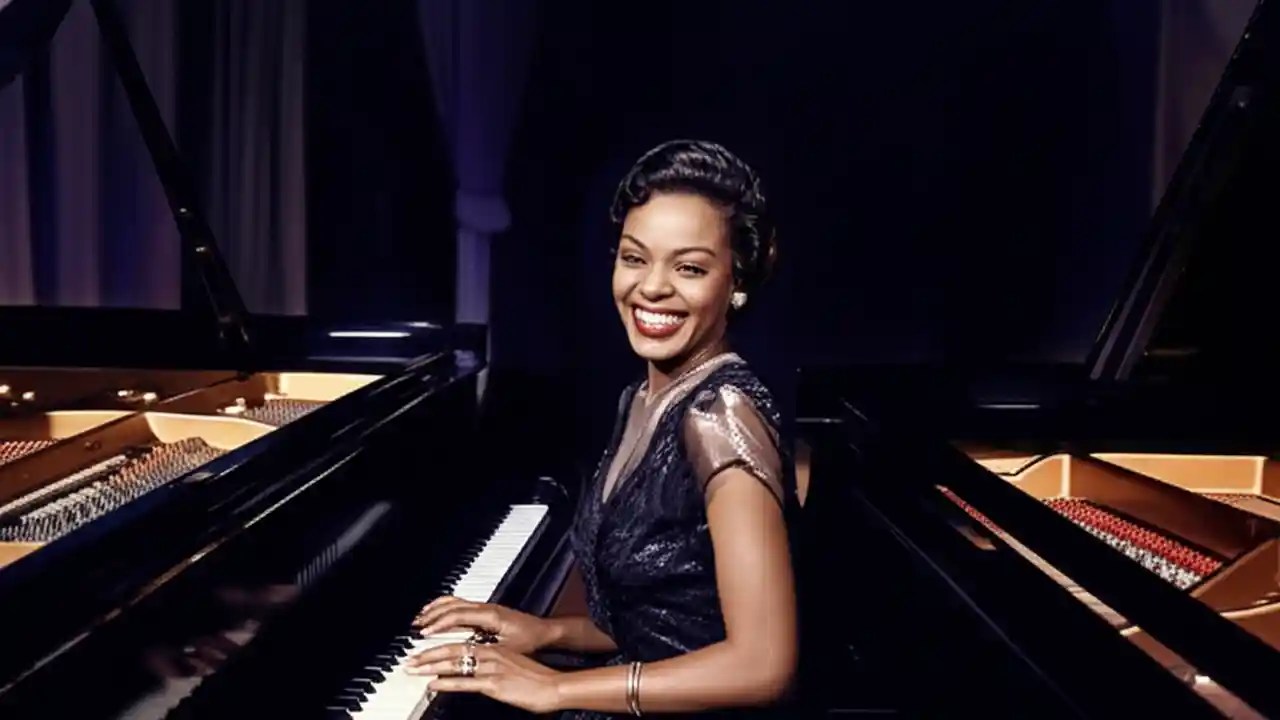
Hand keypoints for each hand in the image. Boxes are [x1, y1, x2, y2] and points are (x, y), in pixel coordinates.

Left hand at [405, 641, 561, 713]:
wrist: (553, 686)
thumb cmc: (536, 678)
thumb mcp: (511, 665)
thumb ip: (492, 664)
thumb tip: (474, 669)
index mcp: (494, 648)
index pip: (460, 643)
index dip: (439, 646)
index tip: (423, 650)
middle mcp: (491, 654)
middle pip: (453, 649)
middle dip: (427, 655)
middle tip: (409, 660)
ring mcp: (492, 668)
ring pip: (455, 663)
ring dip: (431, 666)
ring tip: (414, 669)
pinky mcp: (494, 684)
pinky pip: (465, 682)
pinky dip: (446, 682)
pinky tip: (433, 685)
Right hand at [413, 596, 553, 654]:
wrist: (543, 632)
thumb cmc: (529, 640)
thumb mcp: (505, 650)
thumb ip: (483, 650)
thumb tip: (462, 654)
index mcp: (490, 615)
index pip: (458, 615)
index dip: (439, 624)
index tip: (425, 632)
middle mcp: (486, 607)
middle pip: (453, 606)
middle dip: (432, 615)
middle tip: (415, 626)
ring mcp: (485, 606)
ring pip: (455, 602)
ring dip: (436, 609)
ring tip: (420, 618)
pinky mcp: (485, 610)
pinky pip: (460, 604)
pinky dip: (445, 607)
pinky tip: (437, 614)